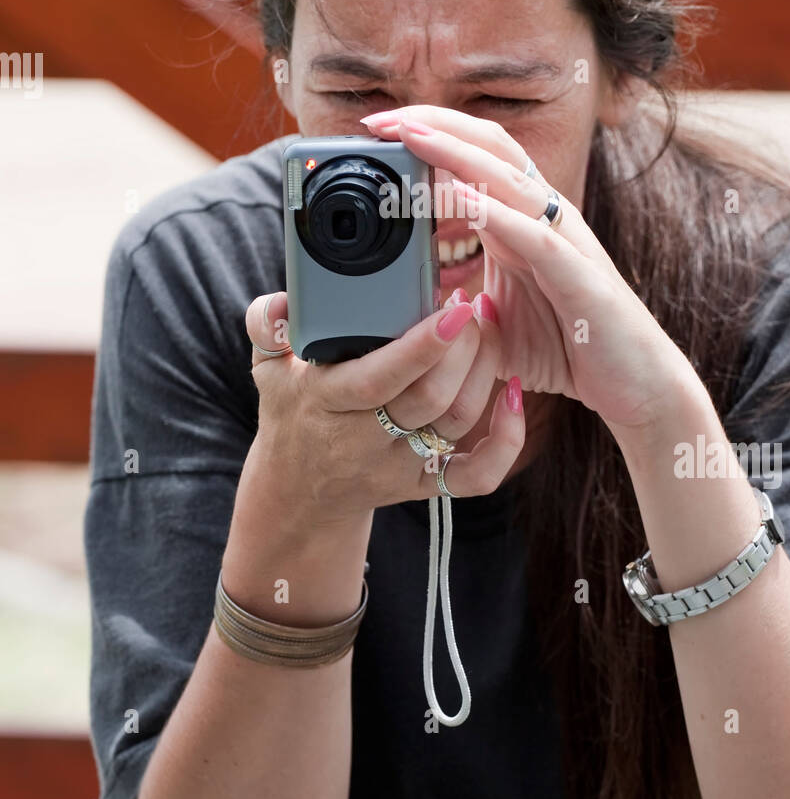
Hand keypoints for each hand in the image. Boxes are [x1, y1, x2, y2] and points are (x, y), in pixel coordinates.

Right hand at [242, 290, 524, 529]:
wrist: (299, 494)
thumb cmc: (291, 415)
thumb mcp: (268, 369)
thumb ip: (265, 327)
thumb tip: (280, 304)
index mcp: (327, 403)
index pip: (379, 379)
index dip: (421, 347)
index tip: (453, 309)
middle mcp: (366, 440)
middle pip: (430, 398)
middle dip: (464, 349)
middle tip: (473, 304)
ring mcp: (401, 465)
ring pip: (458, 422)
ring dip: (484, 370)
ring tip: (487, 324)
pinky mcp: (428, 485)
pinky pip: (477, 475)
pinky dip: (506, 441)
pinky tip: (514, 394)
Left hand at [361, 106, 699, 434]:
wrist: (634, 386)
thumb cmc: (567, 347)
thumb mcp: (492, 320)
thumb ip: (453, 305)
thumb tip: (406, 306)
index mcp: (521, 218)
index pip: (474, 154)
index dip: (428, 133)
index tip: (376, 129)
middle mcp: (544, 216)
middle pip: (488, 145)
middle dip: (432, 125)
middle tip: (378, 120)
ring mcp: (564, 241)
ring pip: (508, 177)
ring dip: (455, 153)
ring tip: (409, 138)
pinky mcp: (580, 276)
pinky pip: (535, 236)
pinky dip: (495, 214)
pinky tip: (458, 201)